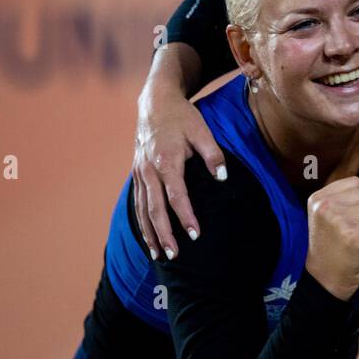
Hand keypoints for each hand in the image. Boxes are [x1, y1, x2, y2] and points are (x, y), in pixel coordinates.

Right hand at [132, 86, 226, 259]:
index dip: (185, 217)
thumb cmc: (182, 117)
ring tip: (158, 254)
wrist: (154, 103)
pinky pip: (138, 201)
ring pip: (142, 209)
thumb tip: (222, 178)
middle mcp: (149, 170)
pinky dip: (141, 220)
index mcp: (167, 161)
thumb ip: (213, 155)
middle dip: (164, 234)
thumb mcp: (202, 130)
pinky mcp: (137, 172)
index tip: (195, 234)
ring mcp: (140, 172)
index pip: (177, 197)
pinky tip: (147, 235)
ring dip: (149, 233)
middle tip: (174, 255)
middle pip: (155, 209)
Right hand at [304, 177, 358, 301]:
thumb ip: (347, 196)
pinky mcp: (353, 235)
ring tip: (355, 239)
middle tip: (351, 231)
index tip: (345, 219)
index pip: (355, 182)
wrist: (323, 280)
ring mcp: (339, 220)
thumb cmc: (330, 247)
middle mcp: (326, 206)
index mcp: (318, 198)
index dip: (358, 201)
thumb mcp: (329, 216)